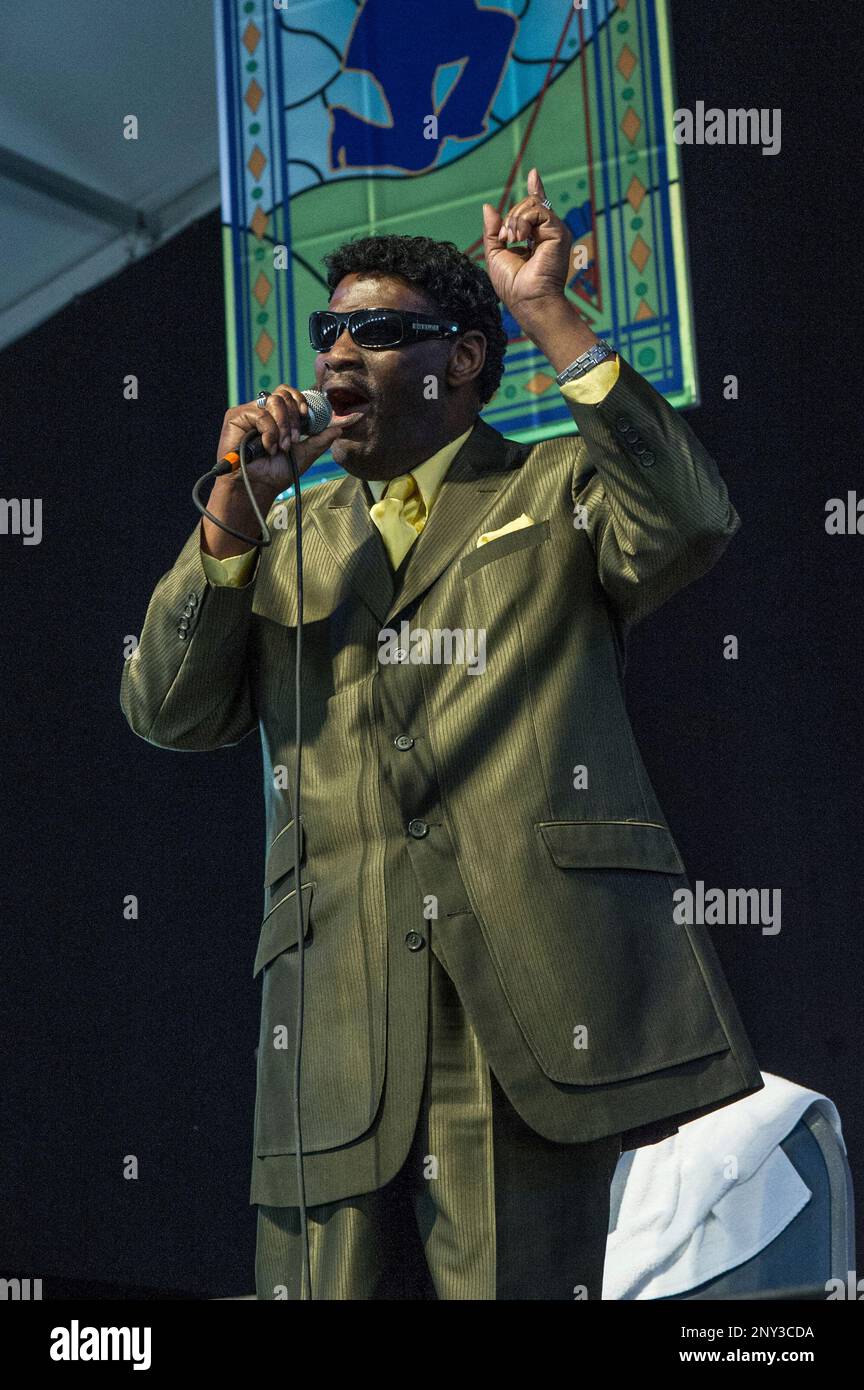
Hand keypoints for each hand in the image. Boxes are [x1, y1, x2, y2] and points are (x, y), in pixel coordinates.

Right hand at [216, 385, 362, 492]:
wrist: (258, 487)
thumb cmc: (277, 473)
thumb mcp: (305, 455)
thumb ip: (321, 439)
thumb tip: (340, 427)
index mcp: (280, 416)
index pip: (292, 394)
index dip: (302, 400)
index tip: (308, 416)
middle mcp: (265, 411)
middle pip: (284, 394)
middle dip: (294, 419)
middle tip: (294, 440)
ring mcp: (250, 412)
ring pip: (275, 401)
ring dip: (283, 427)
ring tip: (280, 447)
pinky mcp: (236, 416)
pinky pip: (260, 413)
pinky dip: (268, 431)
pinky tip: (268, 447)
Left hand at [482, 168, 572, 331]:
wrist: (528, 301)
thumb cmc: (513, 286)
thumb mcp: (495, 254)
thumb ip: (492, 231)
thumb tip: (487, 206)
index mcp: (537, 238)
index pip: (537, 208)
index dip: (536, 189)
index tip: (534, 173)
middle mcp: (548, 233)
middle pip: (528, 204)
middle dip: (510, 218)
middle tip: (505, 239)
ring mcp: (555, 232)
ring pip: (532, 204)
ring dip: (514, 220)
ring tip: (512, 241)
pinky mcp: (558, 232)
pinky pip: (537, 210)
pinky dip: (522, 221)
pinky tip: (519, 238)